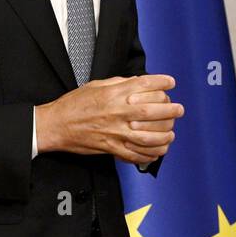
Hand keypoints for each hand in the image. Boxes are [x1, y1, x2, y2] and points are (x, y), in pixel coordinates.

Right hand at [35, 74, 182, 167]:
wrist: (56, 125)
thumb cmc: (74, 105)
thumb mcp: (97, 86)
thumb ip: (119, 84)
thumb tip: (139, 82)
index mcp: (113, 94)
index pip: (143, 84)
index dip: (161, 82)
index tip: (171, 82)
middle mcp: (117, 112)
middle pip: (151, 111)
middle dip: (170, 110)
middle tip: (179, 109)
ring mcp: (115, 132)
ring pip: (148, 136)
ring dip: (164, 135)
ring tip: (171, 133)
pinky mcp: (111, 148)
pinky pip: (135, 155)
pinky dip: (150, 154)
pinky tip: (158, 151)